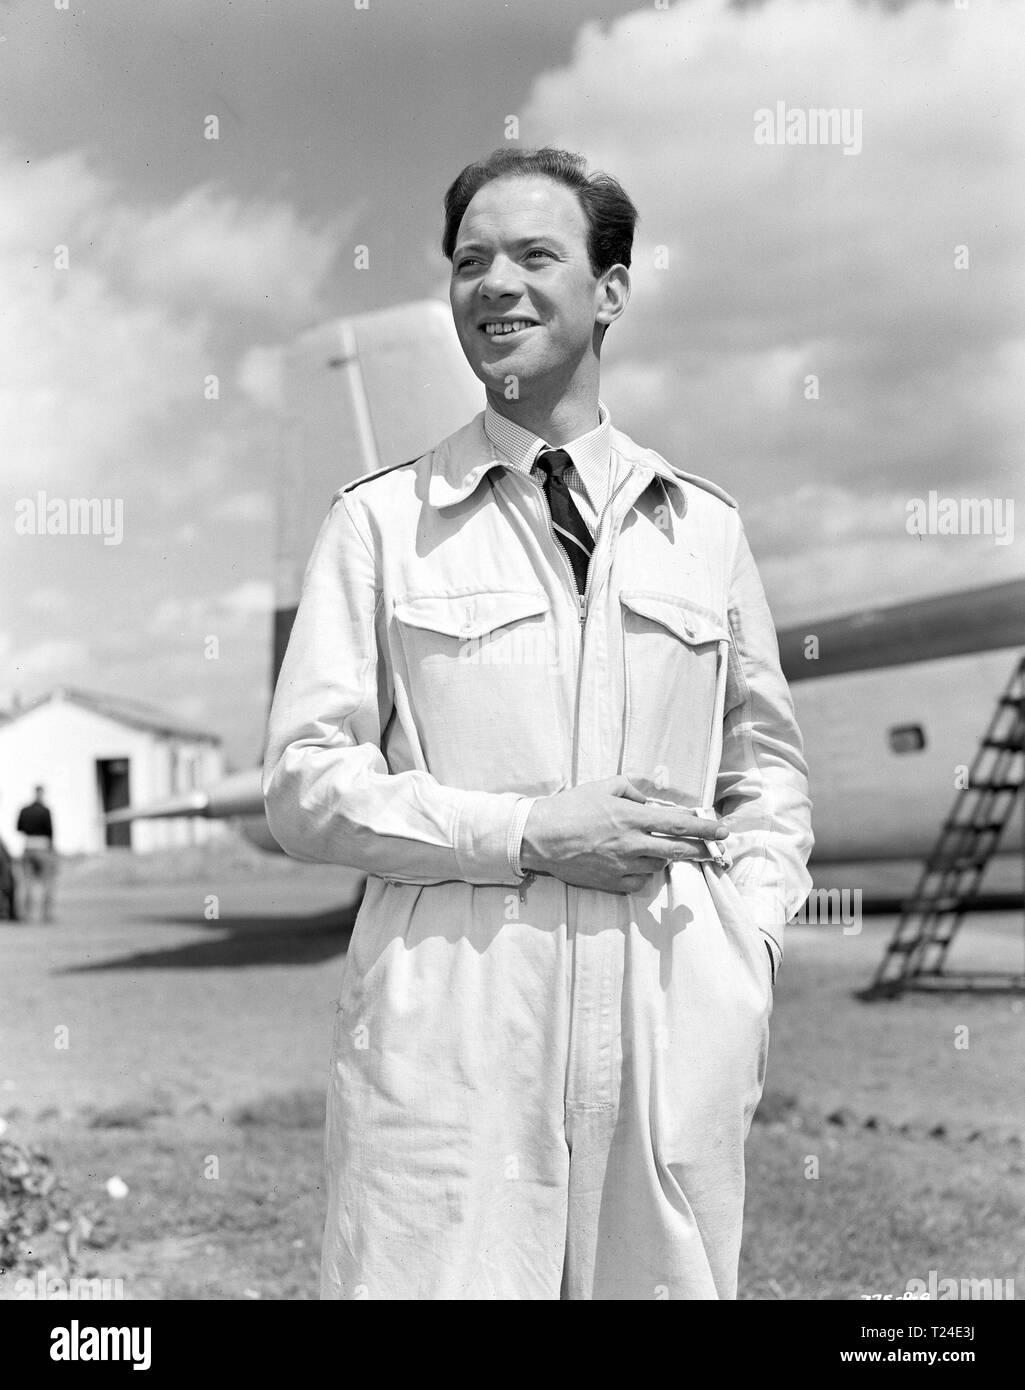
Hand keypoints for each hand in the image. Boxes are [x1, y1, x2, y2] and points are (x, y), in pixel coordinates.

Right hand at [520, 775, 728, 894]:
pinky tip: (640, 864)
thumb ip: (632, 789)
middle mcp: (631, 843)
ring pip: (659, 865)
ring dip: (666, 856)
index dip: (704, 828)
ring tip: (661, 848)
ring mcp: (622, 865)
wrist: (539, 837)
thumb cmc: (569, 808)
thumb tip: (651, 800)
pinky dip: (645, 873)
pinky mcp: (611, 882)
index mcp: (631, 816)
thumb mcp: (602, 786)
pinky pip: (640, 882)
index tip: (722, 830)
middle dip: (701, 849)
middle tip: (715, 849)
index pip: (678, 823)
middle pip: (678, 850)